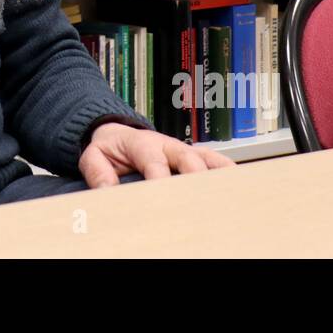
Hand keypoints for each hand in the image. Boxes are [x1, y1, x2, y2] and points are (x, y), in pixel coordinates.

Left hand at [79, 122, 235, 186]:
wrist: (117, 134)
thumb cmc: (110, 148)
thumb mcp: (94, 155)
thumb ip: (97, 171)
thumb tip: (107, 190)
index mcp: (142, 143)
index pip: (153, 160)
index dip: (159, 175)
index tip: (162, 191)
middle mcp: (167, 145)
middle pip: (188, 158)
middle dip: (194, 176)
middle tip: (199, 198)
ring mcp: (183, 150)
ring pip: (206, 158)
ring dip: (217, 173)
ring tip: (230, 190)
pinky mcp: (194, 156)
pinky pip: (215, 161)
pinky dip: (226, 171)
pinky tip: (238, 184)